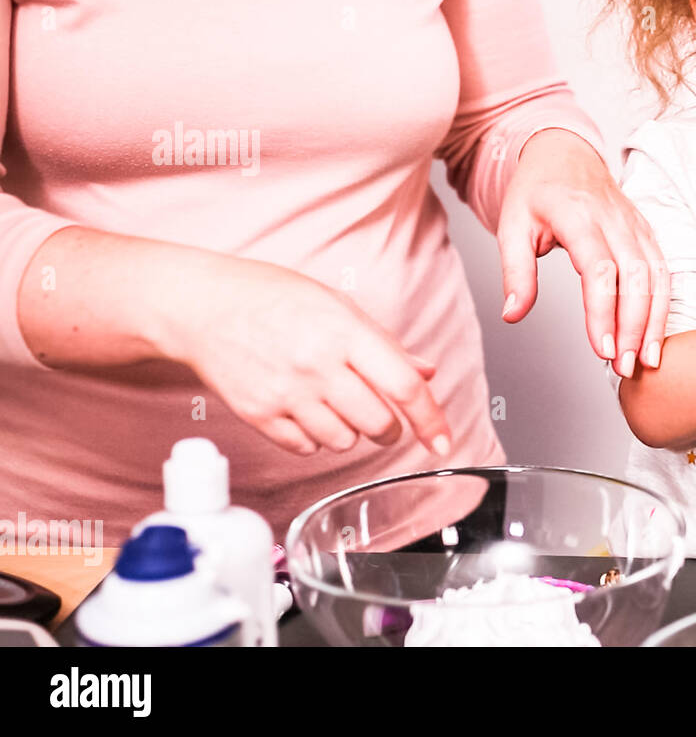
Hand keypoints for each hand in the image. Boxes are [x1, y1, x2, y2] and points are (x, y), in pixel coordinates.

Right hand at [157, 255, 451, 455]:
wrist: (202, 306)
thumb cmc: (272, 297)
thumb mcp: (338, 305)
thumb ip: (385, 345)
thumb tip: (426, 373)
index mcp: (344, 332)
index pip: (403, 386)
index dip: (431, 420)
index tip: (443, 443)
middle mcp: (317, 365)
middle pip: (379, 423)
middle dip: (390, 427)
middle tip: (380, 413)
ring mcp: (286, 393)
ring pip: (345, 441)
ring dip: (352, 432)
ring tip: (332, 402)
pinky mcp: (259, 415)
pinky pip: (307, 448)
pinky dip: (315, 438)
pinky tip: (304, 410)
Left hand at [495, 128, 668, 376]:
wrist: (564, 153)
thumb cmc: (536, 191)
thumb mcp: (511, 226)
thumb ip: (515, 272)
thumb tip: (513, 313)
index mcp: (577, 216)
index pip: (599, 270)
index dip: (603, 312)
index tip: (601, 349)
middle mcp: (613, 220)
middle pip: (635, 277)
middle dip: (634, 327)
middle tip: (624, 366)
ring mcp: (635, 225)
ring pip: (657, 276)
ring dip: (654, 321)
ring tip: (646, 360)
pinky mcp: (646, 233)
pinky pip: (663, 271)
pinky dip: (663, 305)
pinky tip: (655, 335)